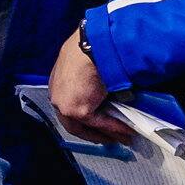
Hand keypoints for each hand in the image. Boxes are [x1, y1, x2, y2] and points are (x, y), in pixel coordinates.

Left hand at [48, 27, 134, 141]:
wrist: (94, 46)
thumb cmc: (91, 47)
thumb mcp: (84, 63)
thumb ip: (88, 78)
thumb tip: (105, 87)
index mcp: (57, 84)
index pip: (68, 108)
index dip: (83, 120)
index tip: (97, 126)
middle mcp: (57, 97)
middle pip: (73, 124)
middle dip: (93, 133)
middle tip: (110, 138)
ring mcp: (66, 106)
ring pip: (85, 128)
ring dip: (106, 134)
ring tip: (123, 137)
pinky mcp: (79, 111)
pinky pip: (100, 123)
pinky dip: (115, 127)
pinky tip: (127, 130)